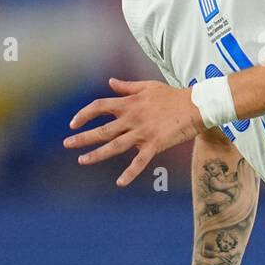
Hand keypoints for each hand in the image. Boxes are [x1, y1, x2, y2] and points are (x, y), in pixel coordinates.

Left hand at [64, 78, 204, 186]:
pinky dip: (130, 173)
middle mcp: (132, 118)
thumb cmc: (173, 95)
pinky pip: (140, 161)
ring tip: (82, 160)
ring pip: (115, 146)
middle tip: (67, 144)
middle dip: (82, 137)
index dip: (84, 114)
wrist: (196, 105)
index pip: (99, 106)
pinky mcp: (155, 144)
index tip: (73, 122)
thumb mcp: (148, 86)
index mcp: (129, 103)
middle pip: (102, 129)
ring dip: (96, 154)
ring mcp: (142, 132)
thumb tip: (110, 82)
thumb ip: (127, 86)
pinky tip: (120, 183)